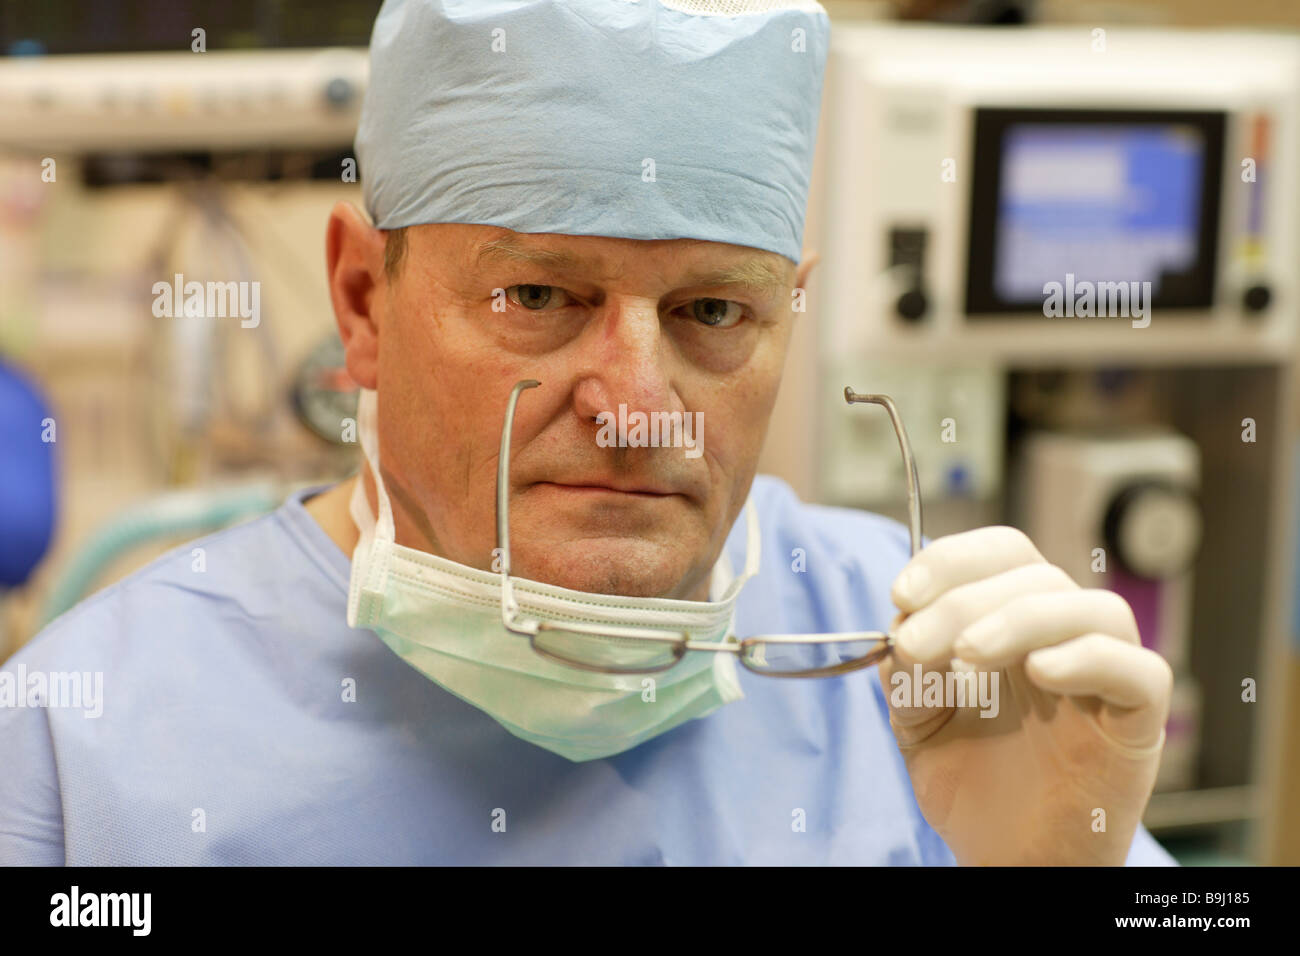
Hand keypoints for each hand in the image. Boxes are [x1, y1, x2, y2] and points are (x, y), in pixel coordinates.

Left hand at [882, 526, 1172, 864]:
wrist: (1005, 857)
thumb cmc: (972, 783)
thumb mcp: (919, 718)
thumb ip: (909, 671)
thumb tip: (903, 626)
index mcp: (1013, 622)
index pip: (1001, 556)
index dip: (952, 561)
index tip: (901, 594)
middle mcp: (1064, 637)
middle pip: (1036, 575)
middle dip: (964, 599)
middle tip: (914, 644)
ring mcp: (1105, 676)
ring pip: (1094, 609)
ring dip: (1021, 618)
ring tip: (968, 654)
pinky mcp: (1138, 722)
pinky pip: (1137, 671)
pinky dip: (1089, 657)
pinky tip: (1039, 672)